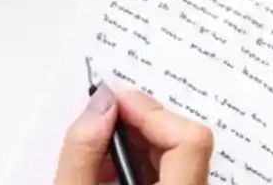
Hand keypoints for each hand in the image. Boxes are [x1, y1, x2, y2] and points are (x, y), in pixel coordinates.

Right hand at [54, 85, 213, 184]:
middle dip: (137, 124)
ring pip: (177, 151)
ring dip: (135, 142)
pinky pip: (172, 166)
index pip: (189, 139)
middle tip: (97, 126)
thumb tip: (101, 102)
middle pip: (183, 138)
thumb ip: (83, 151)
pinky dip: (140, 159)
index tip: (114, 100)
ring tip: (97, 160)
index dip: (151, 112)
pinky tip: (107, 173)